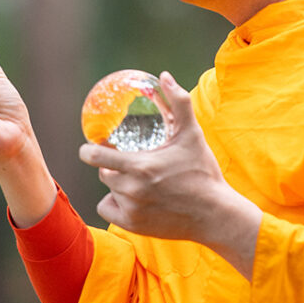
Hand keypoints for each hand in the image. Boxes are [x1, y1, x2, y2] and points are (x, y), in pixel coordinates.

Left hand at [79, 72, 261, 278]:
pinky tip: (134, 199)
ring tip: (142, 181)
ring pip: (110, 190)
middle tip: (132, 162)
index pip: (96, 157)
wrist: (215, 215)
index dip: (88, 151)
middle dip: (113, 166)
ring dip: (119, 184)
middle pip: (105, 172)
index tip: (90, 147)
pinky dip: (116, 203)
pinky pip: (109, 209)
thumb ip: (179, 102)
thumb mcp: (192, 134)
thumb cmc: (203, 172)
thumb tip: (165, 76)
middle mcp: (132, 190)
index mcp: (141, 166)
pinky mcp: (133, 226)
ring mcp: (131, 210)